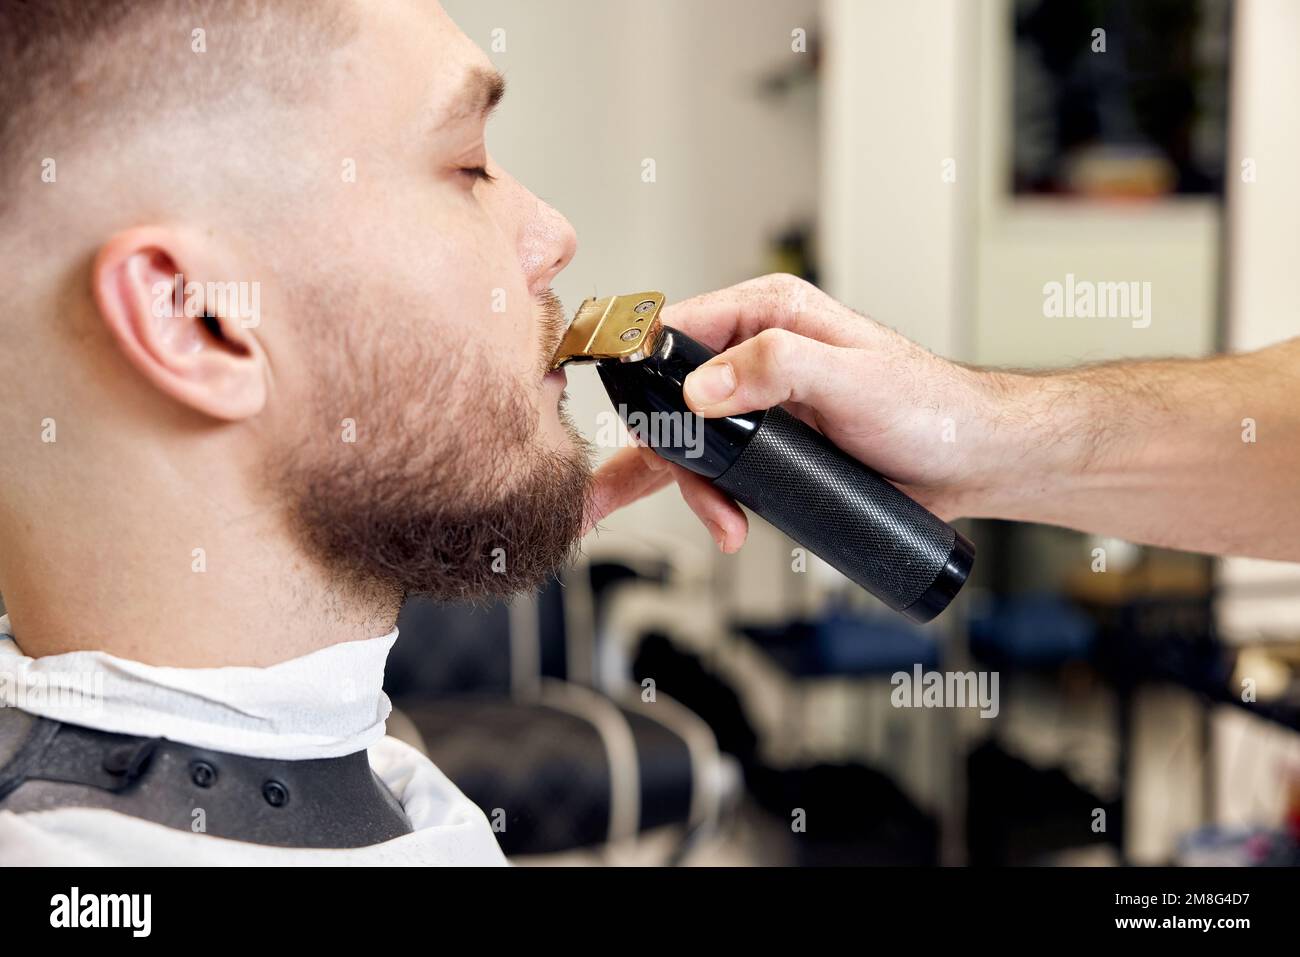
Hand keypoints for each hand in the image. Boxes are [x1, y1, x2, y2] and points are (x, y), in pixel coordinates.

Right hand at [585, 274, 1005, 549]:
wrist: (968, 462)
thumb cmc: (930, 409)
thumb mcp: (852, 380)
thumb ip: (778, 367)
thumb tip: (703, 386)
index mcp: (771, 313)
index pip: (678, 326)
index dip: (647, 368)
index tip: (638, 415)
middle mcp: (757, 353)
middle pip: (673, 394)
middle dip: (667, 447)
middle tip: (670, 482)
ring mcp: (761, 403)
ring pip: (690, 441)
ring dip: (692, 484)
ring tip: (721, 521)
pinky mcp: (770, 445)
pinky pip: (718, 470)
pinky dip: (712, 499)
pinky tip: (727, 524)